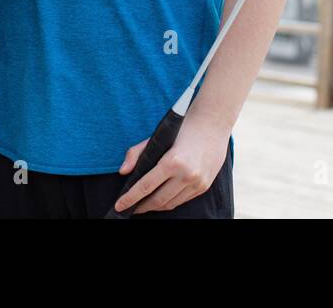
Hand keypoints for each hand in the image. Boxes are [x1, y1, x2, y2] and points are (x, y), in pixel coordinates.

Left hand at [113, 114, 227, 214]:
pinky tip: (162, 199)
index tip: (119, 206)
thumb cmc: (182, 128)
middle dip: (142, 207)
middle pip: (158, 200)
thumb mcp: (156, 137)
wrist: (213, 124)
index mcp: (172, 161)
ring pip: (171, 203)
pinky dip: (170, 202)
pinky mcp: (204, 186)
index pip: (145, 187)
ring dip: (156, 206)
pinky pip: (183, 200)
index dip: (130, 199)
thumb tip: (123, 172)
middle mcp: (186, 175)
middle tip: (131, 208)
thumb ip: (136, 154)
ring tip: (145, 205)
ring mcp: (197, 182)